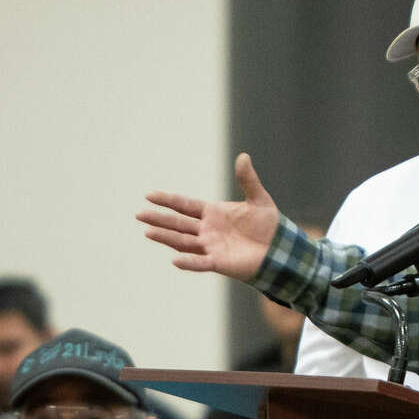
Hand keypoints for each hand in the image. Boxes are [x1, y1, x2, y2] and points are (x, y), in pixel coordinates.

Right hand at [139, 152, 280, 282]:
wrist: (279, 248)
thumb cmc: (268, 224)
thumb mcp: (258, 198)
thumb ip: (248, 180)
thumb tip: (243, 156)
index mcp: (212, 212)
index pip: (185, 205)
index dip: (168, 200)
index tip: (149, 195)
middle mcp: (206, 229)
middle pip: (178, 223)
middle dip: (159, 218)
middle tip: (139, 213)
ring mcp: (210, 246)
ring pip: (183, 242)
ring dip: (166, 237)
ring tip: (148, 231)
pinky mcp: (219, 262)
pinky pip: (200, 262)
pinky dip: (189, 262)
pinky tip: (175, 260)